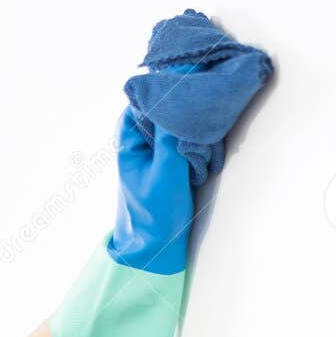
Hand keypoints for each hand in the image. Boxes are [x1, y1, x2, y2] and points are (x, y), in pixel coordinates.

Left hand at [108, 106, 193, 275]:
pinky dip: (203, 147)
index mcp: (129, 133)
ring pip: (187, 121)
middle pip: (172, 103)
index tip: (199, 91)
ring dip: (201, 135)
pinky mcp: (174, 156)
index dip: (176, 87)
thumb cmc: (154, 214)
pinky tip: (206, 166)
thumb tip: (182, 93)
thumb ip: (172, 133)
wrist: (155, 249)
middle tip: (204, 135)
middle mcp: (142, 133)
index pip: (153, 93)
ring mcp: (159, 144)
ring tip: (202, 161)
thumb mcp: (165, 171)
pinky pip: (193, 138)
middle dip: (192, 115)